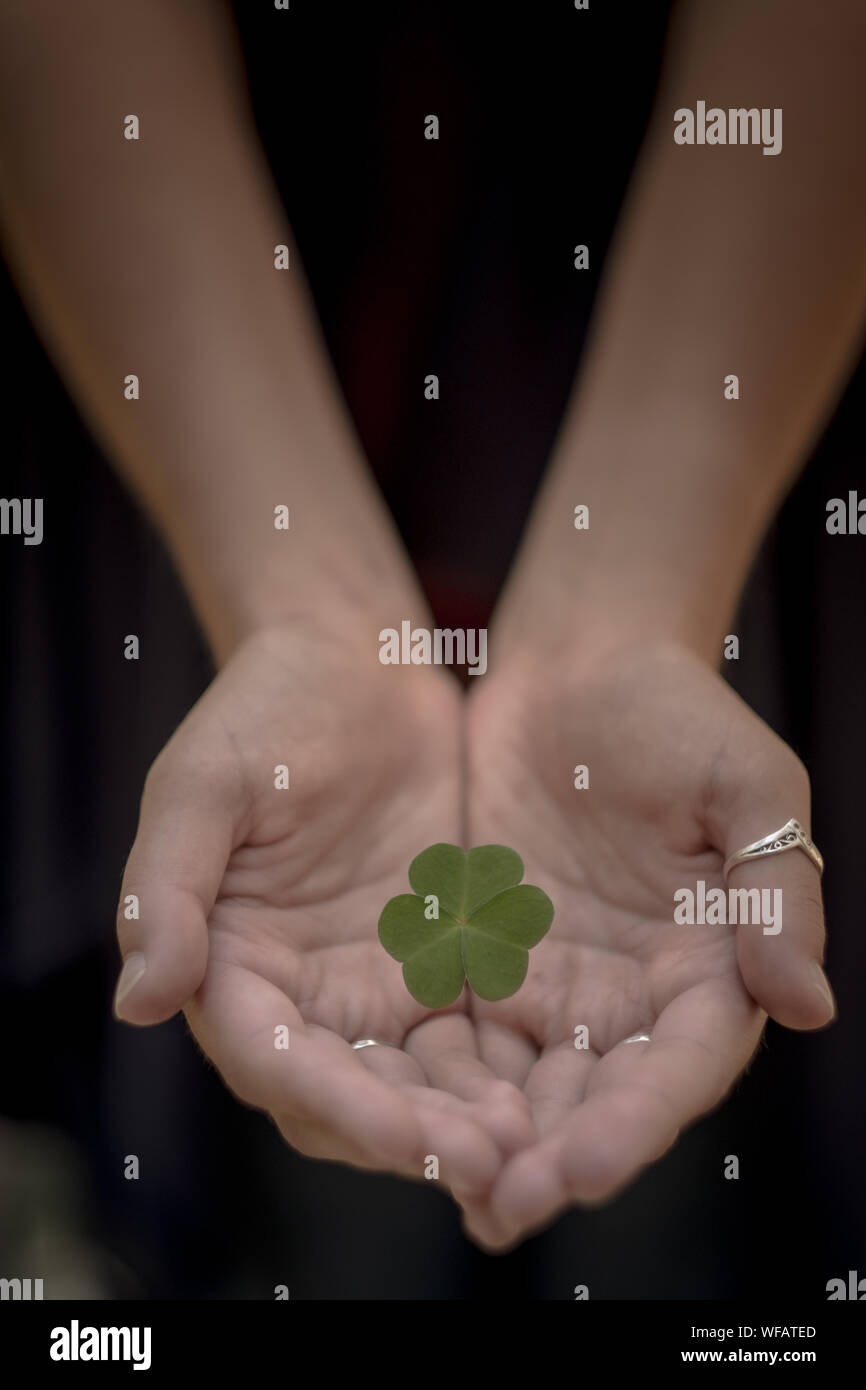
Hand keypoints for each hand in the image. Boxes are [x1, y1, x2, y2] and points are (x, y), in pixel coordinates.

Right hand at [114, 620, 533, 1197]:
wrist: (357, 662)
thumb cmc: (268, 709)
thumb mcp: (204, 781)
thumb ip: (166, 888)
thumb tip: (137, 1002)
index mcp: (230, 962)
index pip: (271, 1059)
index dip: (336, 1104)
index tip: (407, 1135)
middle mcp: (298, 992)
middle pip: (347, 1095)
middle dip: (412, 1139)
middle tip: (491, 1163)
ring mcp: (370, 984)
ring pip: (412, 1085)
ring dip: (461, 1124)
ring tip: (530, 1143)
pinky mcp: (437, 965)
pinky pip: (467, 1038)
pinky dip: (499, 1073)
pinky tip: (552, 1089)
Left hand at [461, 639, 833, 1246]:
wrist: (578, 665)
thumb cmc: (675, 713)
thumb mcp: (747, 784)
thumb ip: (775, 894)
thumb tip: (807, 1006)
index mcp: (709, 966)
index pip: (681, 1065)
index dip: (638, 1122)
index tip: (585, 1167)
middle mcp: (633, 995)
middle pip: (599, 1099)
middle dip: (554, 1159)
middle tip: (502, 1205)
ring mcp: (556, 983)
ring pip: (527, 1088)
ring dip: (490, 1143)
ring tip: (448, 1187)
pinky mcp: (487, 962)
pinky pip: (461, 1036)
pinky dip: (439, 1084)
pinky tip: (401, 1118)